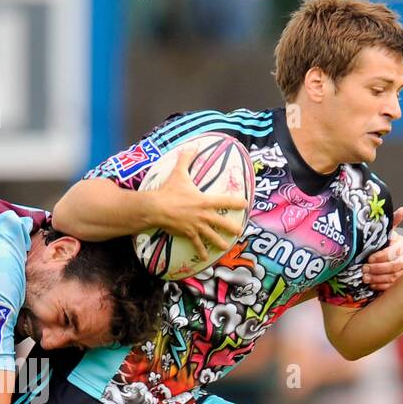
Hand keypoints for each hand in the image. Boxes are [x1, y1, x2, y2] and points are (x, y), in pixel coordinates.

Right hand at [151, 147, 247, 262]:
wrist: (157, 207)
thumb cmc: (169, 190)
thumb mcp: (179, 173)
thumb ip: (186, 159)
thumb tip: (191, 145)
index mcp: (205, 200)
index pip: (226, 201)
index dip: (237, 202)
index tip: (246, 204)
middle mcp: (204, 214)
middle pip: (222, 222)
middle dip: (232, 228)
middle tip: (240, 232)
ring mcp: (196, 226)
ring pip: (212, 236)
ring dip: (220, 242)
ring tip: (226, 247)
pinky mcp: (188, 234)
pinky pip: (197, 244)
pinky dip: (201, 251)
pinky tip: (206, 258)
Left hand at [361, 206, 402, 290]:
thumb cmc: (395, 243)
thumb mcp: (394, 233)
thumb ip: (394, 222)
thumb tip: (402, 210)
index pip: (394, 252)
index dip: (381, 256)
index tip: (369, 258)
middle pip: (393, 266)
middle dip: (376, 268)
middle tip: (364, 269)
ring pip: (392, 278)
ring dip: (376, 278)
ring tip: (365, 277)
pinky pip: (393, 286)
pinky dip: (381, 286)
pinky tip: (372, 285)